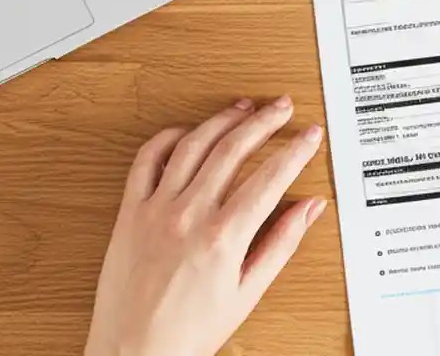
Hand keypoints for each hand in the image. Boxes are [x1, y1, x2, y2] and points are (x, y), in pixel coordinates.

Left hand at [84, 96, 326, 355]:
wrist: (133, 351)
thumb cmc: (188, 332)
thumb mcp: (247, 292)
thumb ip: (281, 244)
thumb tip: (309, 209)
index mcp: (223, 237)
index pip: (270, 177)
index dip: (295, 150)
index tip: (309, 135)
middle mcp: (188, 215)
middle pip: (233, 149)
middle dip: (264, 122)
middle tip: (282, 108)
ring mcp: (156, 209)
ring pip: (193, 144)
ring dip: (221, 120)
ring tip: (242, 109)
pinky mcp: (130, 212)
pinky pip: (147, 160)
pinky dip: (168, 138)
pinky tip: (187, 132)